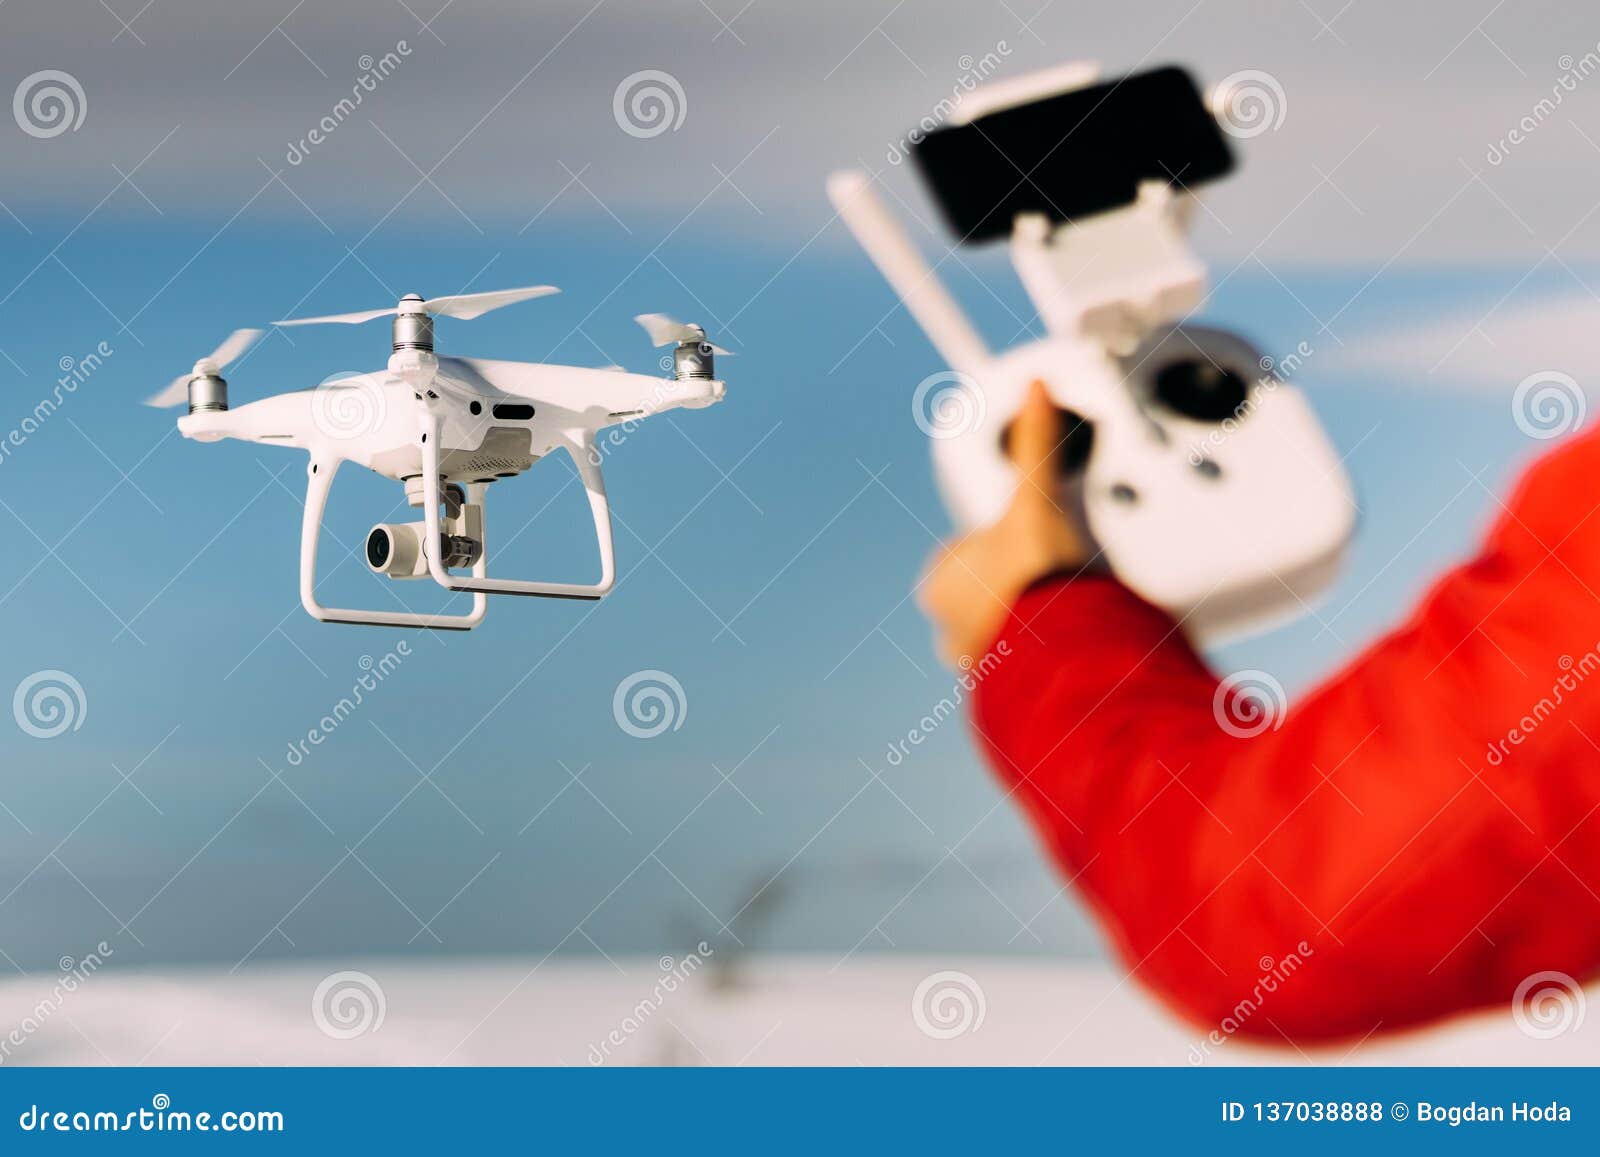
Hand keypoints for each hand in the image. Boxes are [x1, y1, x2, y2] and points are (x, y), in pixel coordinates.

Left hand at [917, 380, 1090, 664]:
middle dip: (1007, 587)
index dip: (999, 546)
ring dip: (1017, 625)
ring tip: (1052, 616)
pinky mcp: (996, 685)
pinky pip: (1012, 665)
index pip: (965, 555)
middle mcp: (945, 622)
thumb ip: (1035, 444)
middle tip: (1045, 579)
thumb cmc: (1033, 575)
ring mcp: (968, 655)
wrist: (1054, 648)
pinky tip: (1052, 651)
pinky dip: (1029, 658)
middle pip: (978, 594)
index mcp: (939, 579)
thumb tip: (1034, 390)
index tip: (1026, 547)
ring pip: (992, 632)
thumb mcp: (1034, 500)